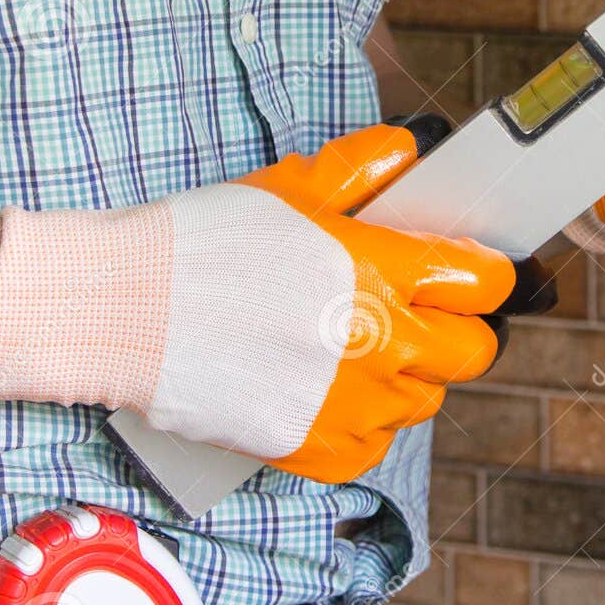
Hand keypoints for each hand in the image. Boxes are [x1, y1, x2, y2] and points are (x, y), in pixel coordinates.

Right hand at [0, 116, 555, 481]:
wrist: (122, 311)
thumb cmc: (200, 244)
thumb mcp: (288, 188)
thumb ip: (361, 171)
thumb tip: (408, 156)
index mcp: (376, 272)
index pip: (482, 284)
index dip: (482, 275)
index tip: (468, 273)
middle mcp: (375, 344)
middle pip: (472, 352)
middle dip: (454, 329)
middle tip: (417, 312)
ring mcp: (347, 404)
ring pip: (423, 400)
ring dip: (404, 375)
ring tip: (354, 348)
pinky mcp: (312, 448)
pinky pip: (374, 443)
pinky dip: (360, 421)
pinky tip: (324, 387)